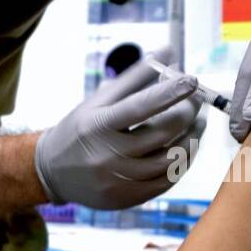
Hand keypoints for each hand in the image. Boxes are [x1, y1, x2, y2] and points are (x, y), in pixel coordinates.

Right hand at [34, 44, 207, 207]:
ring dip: (192, 138)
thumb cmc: (81, 129)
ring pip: (170, 160)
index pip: (140, 107)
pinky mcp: (127, 199)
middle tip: (196, 100)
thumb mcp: (99, 100)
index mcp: (98, 125)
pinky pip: (166, 181)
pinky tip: (186, 146)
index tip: (191, 80)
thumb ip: (134, 77)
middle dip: (187, 113)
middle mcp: (107, 155)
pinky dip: (182, 161)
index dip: (169, 93)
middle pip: (161, 133)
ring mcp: (118, 180)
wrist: (52, 172)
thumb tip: (167, 51)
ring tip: (198, 122)